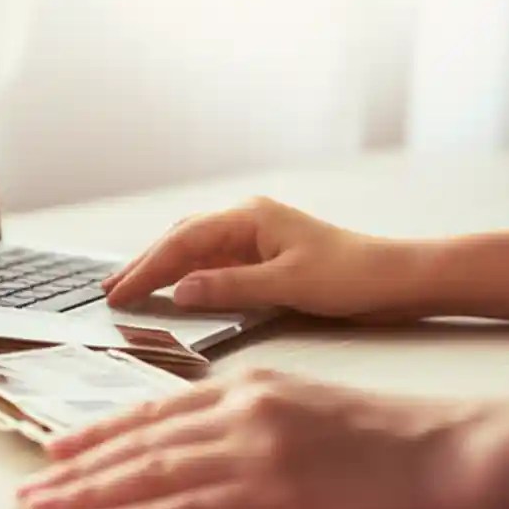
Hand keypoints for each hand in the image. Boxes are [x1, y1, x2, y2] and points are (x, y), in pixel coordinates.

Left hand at [17, 369, 486, 508]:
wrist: (444, 451)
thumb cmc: (385, 437)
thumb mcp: (304, 408)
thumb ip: (246, 420)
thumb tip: (192, 449)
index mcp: (250, 384)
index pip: (157, 407)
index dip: (103, 429)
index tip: (61, 447)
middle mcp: (241, 408)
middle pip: (142, 439)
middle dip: (80, 465)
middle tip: (31, 486)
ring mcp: (253, 449)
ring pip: (150, 473)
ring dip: (89, 494)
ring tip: (44, 508)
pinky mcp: (270, 490)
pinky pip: (185, 508)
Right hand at [103, 196, 428, 317]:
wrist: (397, 277)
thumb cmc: (352, 275)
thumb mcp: (287, 285)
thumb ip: (229, 287)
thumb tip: (179, 290)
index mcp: (251, 216)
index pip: (183, 241)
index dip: (147, 267)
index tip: (119, 292)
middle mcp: (249, 219)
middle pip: (182, 239)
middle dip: (145, 263)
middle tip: (111, 290)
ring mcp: (257, 236)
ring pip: (195, 248)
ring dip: (163, 267)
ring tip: (130, 287)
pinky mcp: (266, 255)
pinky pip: (214, 261)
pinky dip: (188, 275)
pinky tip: (175, 288)